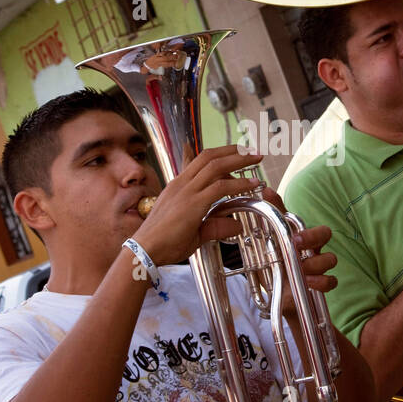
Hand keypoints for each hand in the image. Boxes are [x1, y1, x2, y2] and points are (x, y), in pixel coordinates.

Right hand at [135, 146, 263, 266]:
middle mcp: (182, 184)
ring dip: (239, 160)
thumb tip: (237, 225)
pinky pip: (221, 187)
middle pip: (210, 157)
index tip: (234, 151)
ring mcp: (186, 192)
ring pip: (216, 166)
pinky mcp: (193, 203)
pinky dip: (239, 183)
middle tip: (251, 150)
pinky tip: (252, 184)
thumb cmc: (163, 243)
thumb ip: (215, 225)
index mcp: (178, 186)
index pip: (198, 161)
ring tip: (257, 158)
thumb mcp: (193, 230)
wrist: (145, 251)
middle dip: (232, 151)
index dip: (218, 154)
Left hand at [260, 191, 337, 315]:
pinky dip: (323, 282)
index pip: (312, 225)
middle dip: (313, 238)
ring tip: (301, 269)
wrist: (278, 293)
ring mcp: (319, 267)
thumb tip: (267, 189)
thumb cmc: (279, 263)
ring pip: (331, 259)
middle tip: (296, 244)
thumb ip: (274, 216)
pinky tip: (310, 283)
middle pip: (325, 234)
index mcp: (303, 238)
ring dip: (316, 264)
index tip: (293, 235)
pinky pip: (332, 281)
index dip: (307, 229)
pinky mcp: (321, 284)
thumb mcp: (273, 240)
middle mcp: (313, 249)